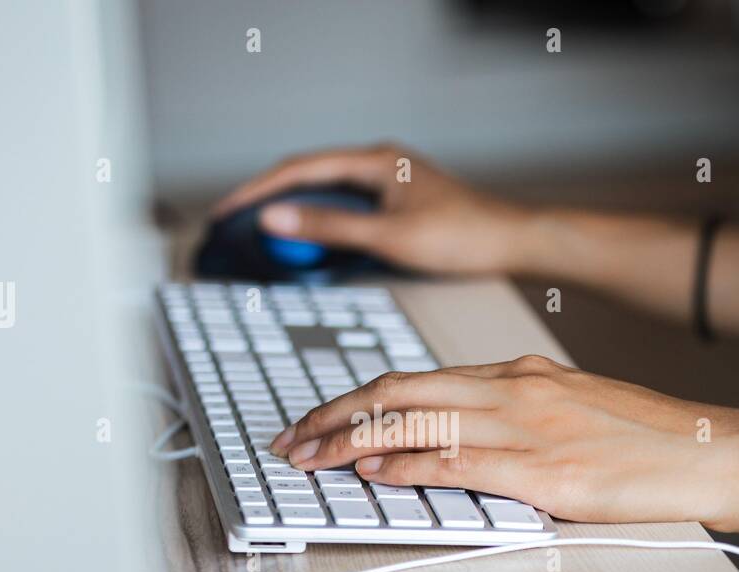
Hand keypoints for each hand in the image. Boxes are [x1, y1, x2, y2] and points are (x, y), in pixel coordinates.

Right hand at [211, 142, 529, 274]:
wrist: (513, 242)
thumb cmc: (462, 236)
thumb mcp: (386, 236)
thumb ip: (328, 229)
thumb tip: (275, 220)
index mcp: (375, 161)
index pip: (299, 170)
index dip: (256, 192)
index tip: (225, 212)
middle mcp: (380, 164)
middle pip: (308, 177)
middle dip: (268, 200)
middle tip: (233, 224)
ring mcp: (389, 182)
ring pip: (327, 193)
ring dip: (294, 213)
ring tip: (260, 235)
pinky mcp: (398, 202)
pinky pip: (346, 207)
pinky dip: (321, 223)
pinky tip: (308, 243)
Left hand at [269, 355, 738, 525]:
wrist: (709, 452)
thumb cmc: (645, 440)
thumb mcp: (569, 410)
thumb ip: (512, 419)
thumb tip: (454, 444)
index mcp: (515, 372)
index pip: (413, 377)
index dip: (354, 398)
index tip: (319, 418)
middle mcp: (511, 388)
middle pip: (396, 390)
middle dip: (332, 415)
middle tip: (292, 439)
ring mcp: (524, 426)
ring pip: (413, 421)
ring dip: (349, 443)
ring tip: (310, 460)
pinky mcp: (541, 471)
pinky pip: (455, 461)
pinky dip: (404, 467)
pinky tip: (373, 474)